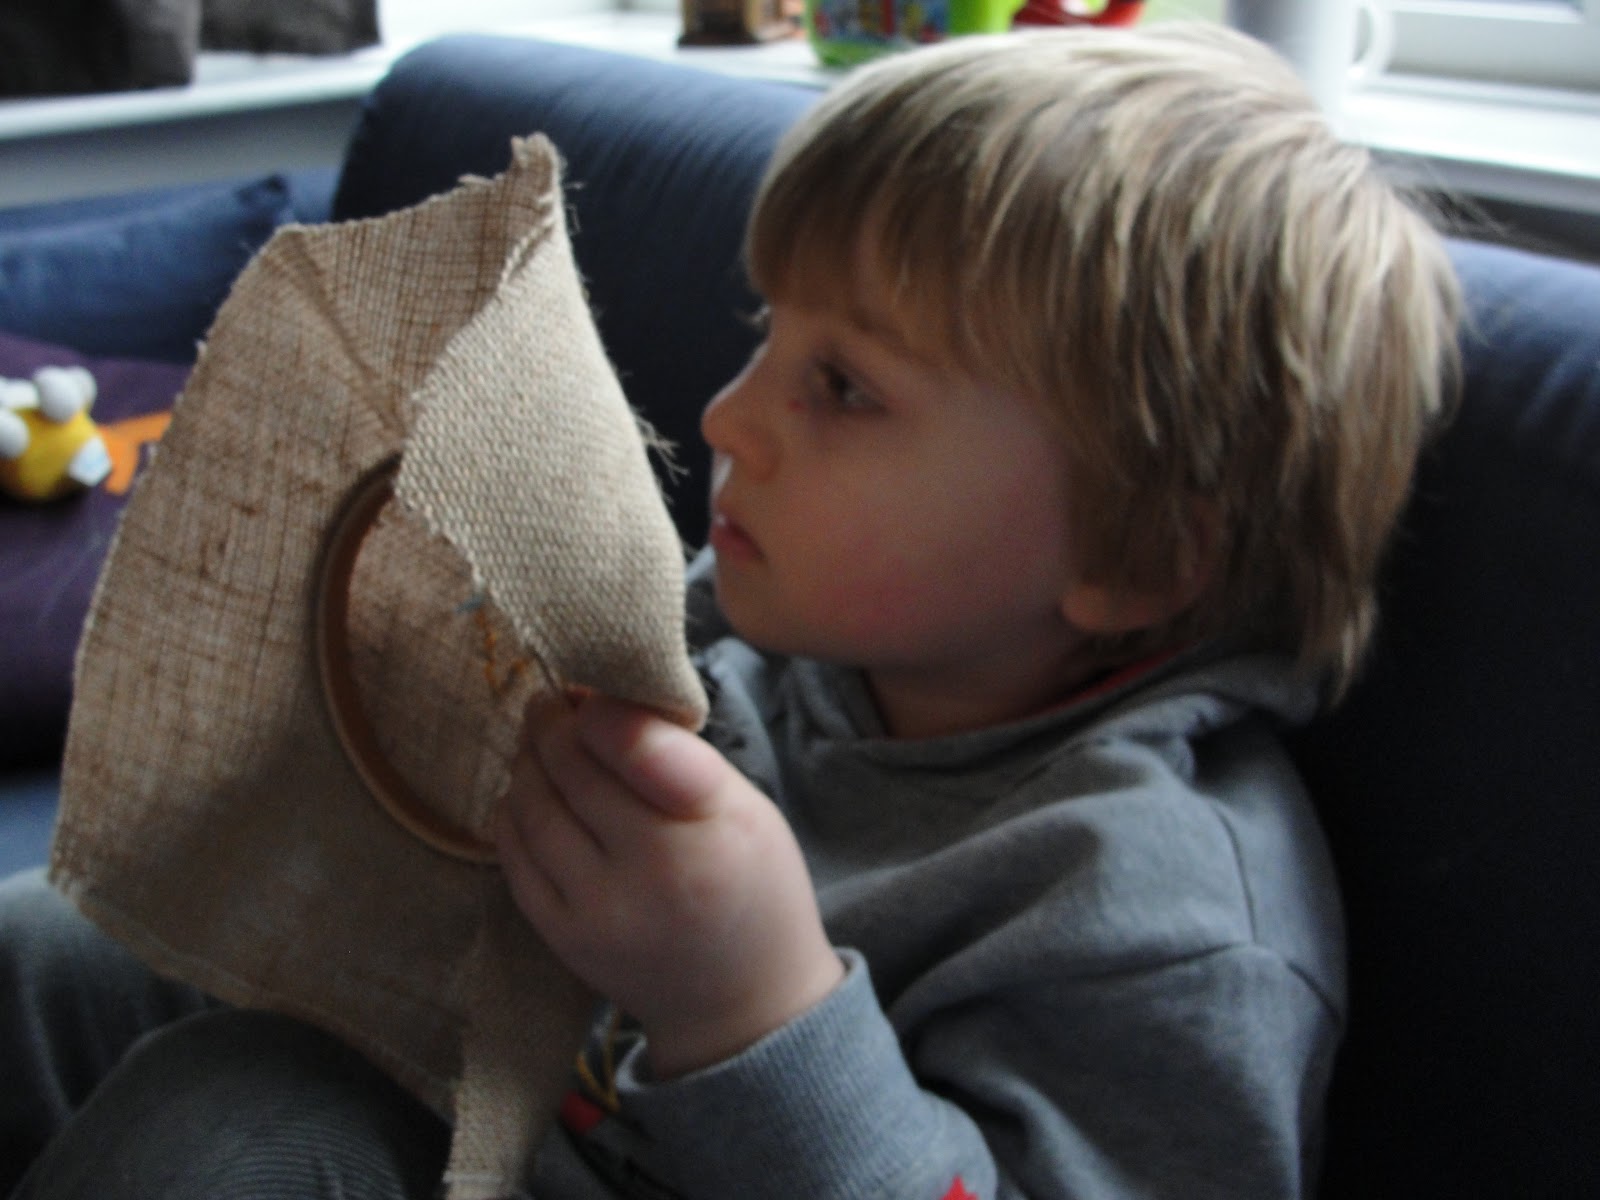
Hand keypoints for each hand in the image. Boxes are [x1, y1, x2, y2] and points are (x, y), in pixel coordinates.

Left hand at [495, 691, 844, 1077]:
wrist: (742, 999)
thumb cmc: (752, 884)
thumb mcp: (747, 808)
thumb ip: (679, 756)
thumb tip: (602, 699)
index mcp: (706, 830)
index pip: (630, 744)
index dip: (599, 705)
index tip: (595, 691)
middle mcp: (647, 872)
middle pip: (571, 769)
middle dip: (554, 722)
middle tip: (554, 700)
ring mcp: (596, 910)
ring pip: (532, 808)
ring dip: (527, 762)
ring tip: (540, 740)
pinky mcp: (562, 936)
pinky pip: (515, 855)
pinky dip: (512, 812)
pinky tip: (528, 793)